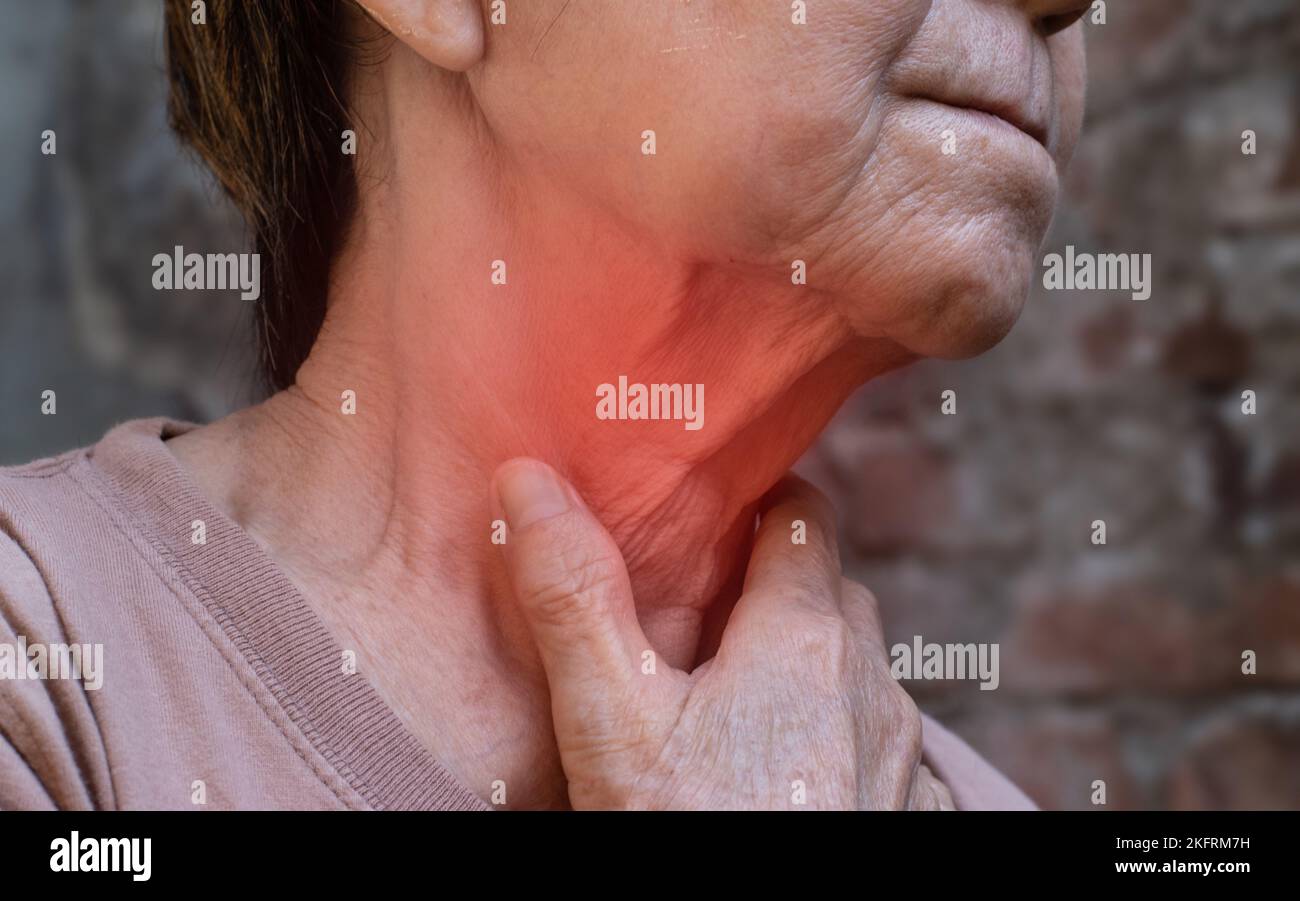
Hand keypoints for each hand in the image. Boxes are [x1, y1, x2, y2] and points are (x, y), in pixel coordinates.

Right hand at [490, 459, 952, 809]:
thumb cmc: (693, 829)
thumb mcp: (612, 718)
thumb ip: (575, 598)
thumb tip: (529, 479)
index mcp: (802, 636)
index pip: (802, 518)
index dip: (760, 503)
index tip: (712, 513)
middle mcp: (869, 679)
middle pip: (833, 591)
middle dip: (779, 581)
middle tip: (707, 602)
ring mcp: (898, 749)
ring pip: (860, 667)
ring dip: (814, 657)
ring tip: (742, 686)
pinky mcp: (907, 806)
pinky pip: (882, 737)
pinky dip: (843, 727)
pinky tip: (794, 766)